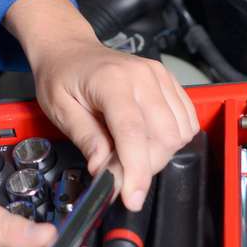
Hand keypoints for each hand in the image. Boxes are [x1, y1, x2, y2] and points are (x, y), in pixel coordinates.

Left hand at [5, 0, 199, 210]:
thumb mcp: (59, 109)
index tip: (132, 198)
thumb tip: (104, 171)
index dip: (136, 171)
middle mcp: (142, 76)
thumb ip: (86, 139)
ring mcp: (159, 76)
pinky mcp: (168, 80)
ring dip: (159, 154)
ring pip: (179, 133)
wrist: (69, 48)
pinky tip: (147, 137)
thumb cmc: (61, 76)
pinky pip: (186, 120)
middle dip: (145, 165)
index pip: (133, 133)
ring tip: (129, 149)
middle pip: (163, 137)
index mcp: (111, 81)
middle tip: (118, 170)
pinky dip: (172, 138)